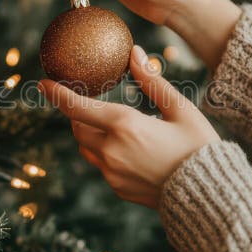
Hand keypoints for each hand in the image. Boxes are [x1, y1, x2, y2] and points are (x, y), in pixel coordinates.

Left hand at [38, 45, 219, 207]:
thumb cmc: (199, 148)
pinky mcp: (118, 189)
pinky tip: (131, 150)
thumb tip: (134, 54)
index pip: (77, 107)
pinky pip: (102, 167)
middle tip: (88, 102)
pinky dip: (107, 153)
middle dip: (78, 114)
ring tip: (111, 125)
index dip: (57, 94)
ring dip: (91, 134)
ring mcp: (112, 173)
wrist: (209, 197)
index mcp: (124, 125)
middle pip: (78, 128)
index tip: (42, 83)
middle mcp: (111, 151)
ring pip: (87, 149)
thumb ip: (152, 81)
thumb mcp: (180, 109)